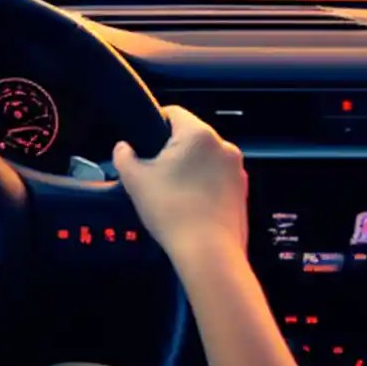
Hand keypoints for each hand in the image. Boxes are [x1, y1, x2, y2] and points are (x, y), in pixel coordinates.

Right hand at [113, 105, 246, 259]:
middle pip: (190, 137)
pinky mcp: (242, 191)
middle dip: (171, 151)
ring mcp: (236, 170)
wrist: (208, 253)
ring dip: (188, 169)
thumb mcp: (135, 180)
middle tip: (154, 174)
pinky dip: (203, 186)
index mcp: (198, 135)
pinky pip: (216, 178)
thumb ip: (123, 155)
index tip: (143, 141)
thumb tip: (124, 148)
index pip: (173, 112)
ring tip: (172, 194)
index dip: (154, 123)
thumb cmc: (174, 213)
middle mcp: (223, 146)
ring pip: (204, 159)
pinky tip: (189, 205)